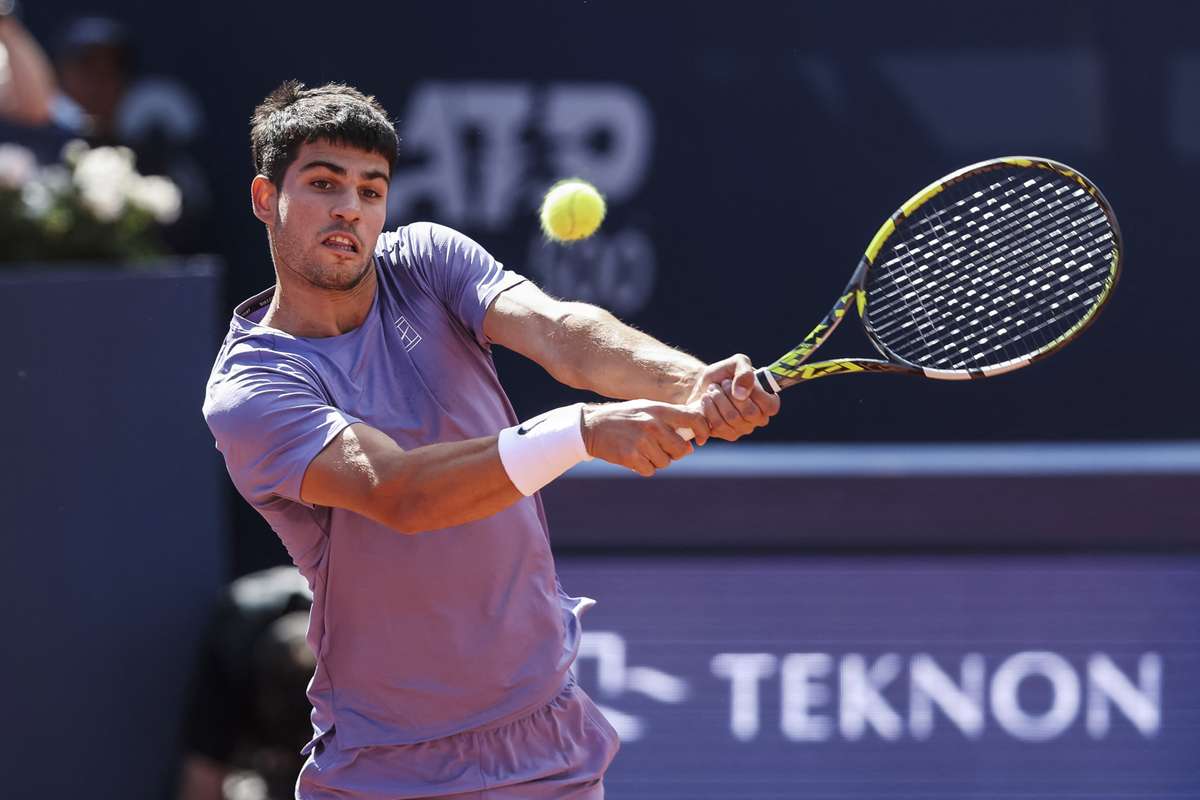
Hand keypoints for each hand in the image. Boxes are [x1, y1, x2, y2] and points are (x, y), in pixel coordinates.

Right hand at [581, 400, 709, 476]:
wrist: (591, 426)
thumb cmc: (624, 418)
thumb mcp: (646, 409)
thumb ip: (669, 419)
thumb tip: (691, 443)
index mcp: (659, 410)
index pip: (693, 419)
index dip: (703, 430)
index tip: (701, 440)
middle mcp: (653, 425)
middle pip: (682, 449)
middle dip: (675, 453)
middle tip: (661, 448)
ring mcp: (642, 441)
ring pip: (666, 462)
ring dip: (656, 460)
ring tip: (642, 450)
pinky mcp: (631, 457)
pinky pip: (650, 470)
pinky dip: (643, 468)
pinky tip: (634, 457)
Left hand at [685, 354, 780, 441]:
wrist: (702, 385)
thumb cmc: (725, 374)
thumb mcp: (737, 363)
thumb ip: (745, 372)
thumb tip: (742, 394)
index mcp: (767, 402)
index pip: (770, 406)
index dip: (754, 393)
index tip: (737, 381)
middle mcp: (758, 419)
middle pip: (749, 412)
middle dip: (731, 393)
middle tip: (723, 383)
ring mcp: (743, 429)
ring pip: (732, 418)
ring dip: (718, 398)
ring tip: (713, 389)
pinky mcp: (726, 434)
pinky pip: (718, 425)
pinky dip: (709, 408)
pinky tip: (706, 399)